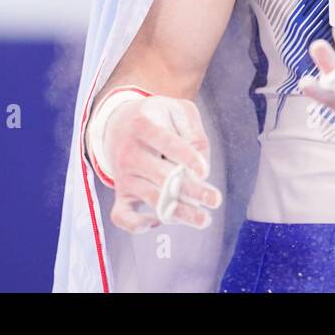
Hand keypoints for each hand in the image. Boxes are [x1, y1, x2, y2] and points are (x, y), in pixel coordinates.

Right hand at [104, 95, 222, 233]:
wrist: (119, 125)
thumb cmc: (157, 118)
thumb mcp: (177, 110)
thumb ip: (193, 130)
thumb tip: (202, 163)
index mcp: (144, 125)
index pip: (166, 142)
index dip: (186, 157)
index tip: (205, 172)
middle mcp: (131, 152)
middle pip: (163, 176)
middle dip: (191, 190)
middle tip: (215, 200)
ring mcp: (124, 175)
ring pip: (152, 198)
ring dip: (179, 212)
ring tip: (203, 219)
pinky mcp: (121, 194)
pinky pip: (122, 215)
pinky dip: (136, 224)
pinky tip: (157, 222)